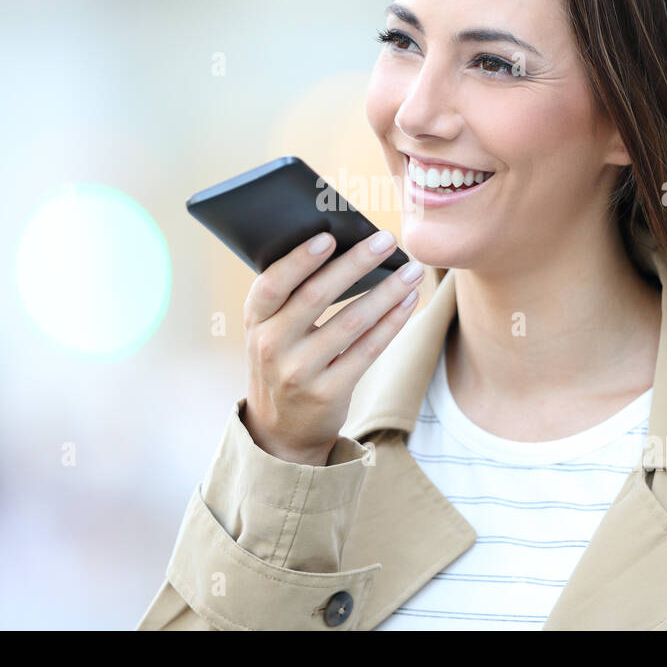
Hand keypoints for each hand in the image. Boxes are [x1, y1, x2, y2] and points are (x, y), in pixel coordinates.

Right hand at [240, 229, 424, 464]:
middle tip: (387, 239)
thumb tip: (344, 248)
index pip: (272, 284)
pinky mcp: (328, 392)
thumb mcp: (270, 331)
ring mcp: (299, 373)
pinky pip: (368, 350)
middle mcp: (271, 346)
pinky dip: (392, 322)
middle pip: (316, 296)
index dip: (299, 260)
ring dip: (386, 292)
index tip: (328, 236)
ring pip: (351, 322)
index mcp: (255, 322)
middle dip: (356, 263)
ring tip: (411, 270)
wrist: (280, 430)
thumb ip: (291, 296)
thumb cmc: (282, 359)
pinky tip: (408, 302)